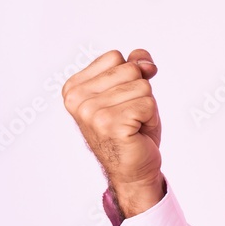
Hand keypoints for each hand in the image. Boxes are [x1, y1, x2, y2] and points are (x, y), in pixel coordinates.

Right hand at [62, 49, 164, 217]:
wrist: (134, 169)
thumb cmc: (132, 128)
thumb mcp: (132, 90)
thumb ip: (135, 65)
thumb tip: (144, 60)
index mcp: (74, 87)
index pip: (116, 57)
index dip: (130, 76)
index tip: (121, 101)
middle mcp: (77, 99)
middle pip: (130, 69)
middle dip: (140, 92)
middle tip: (130, 116)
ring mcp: (91, 112)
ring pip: (142, 86)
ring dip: (146, 107)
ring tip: (134, 125)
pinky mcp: (109, 124)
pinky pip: (147, 104)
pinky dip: (150, 118)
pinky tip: (136, 132)